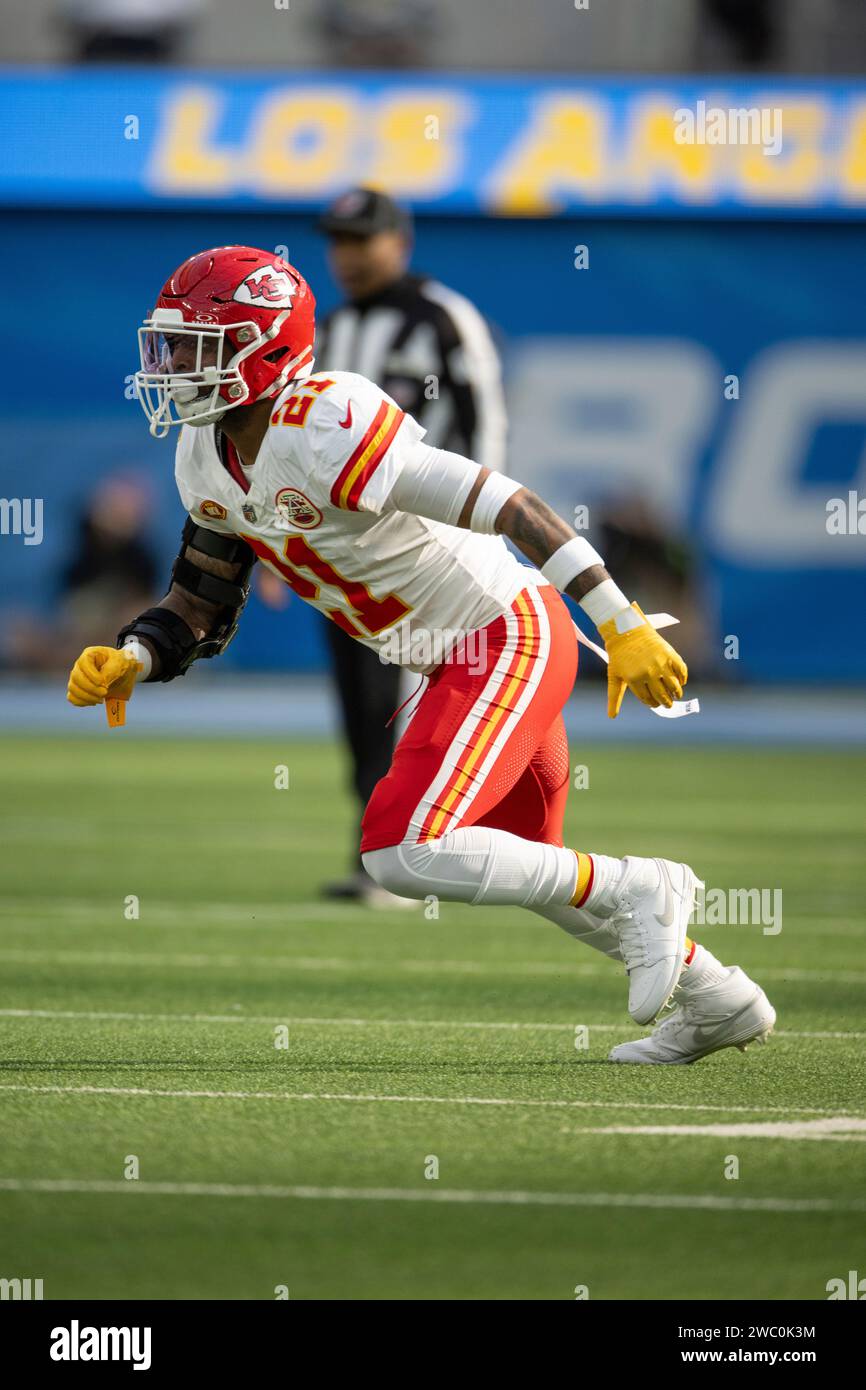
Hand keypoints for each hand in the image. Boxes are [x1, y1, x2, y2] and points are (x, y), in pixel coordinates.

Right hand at [67, 646, 142, 726]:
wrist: (125, 675)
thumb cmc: (122, 665)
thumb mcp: (120, 664)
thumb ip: (110, 672)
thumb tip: (101, 684)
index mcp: (90, 655)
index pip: (83, 664)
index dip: (91, 675)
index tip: (103, 683)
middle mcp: (80, 666)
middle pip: (76, 677)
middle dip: (91, 688)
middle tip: (105, 693)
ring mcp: (77, 678)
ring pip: (73, 688)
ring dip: (87, 697)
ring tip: (101, 699)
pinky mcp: (78, 690)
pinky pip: (72, 697)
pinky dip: (81, 702)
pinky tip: (94, 701)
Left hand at [599, 603, 687, 718]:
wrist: (627, 631)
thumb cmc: (619, 656)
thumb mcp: (614, 676)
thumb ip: (614, 697)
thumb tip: (612, 717)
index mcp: (634, 679)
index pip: (648, 699)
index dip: (652, 704)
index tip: (655, 704)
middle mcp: (648, 672)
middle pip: (662, 695)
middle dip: (666, 702)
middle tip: (668, 704)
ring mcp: (660, 663)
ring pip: (674, 686)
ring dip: (676, 693)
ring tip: (676, 695)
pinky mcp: (670, 654)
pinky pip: (682, 670)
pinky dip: (683, 678)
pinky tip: (681, 682)